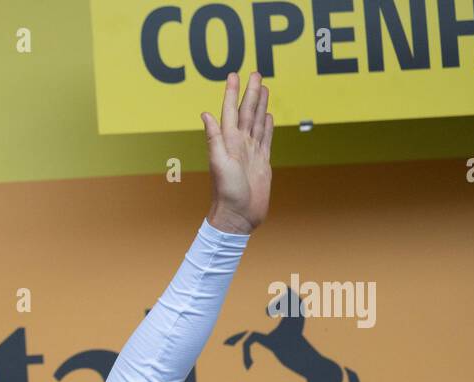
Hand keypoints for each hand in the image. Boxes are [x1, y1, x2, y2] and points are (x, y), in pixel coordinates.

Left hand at [201, 72, 272, 234]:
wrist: (237, 217)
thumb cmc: (226, 194)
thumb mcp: (219, 163)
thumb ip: (214, 138)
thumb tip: (205, 114)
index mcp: (228, 142)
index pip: (231, 111)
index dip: (232, 93)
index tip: (234, 75)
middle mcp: (239, 144)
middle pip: (247, 112)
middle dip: (251, 93)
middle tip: (256, 73)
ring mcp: (251, 153)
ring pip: (257, 122)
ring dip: (260, 105)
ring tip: (263, 88)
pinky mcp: (262, 162)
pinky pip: (266, 139)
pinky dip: (267, 126)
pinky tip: (268, 116)